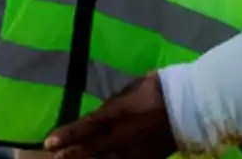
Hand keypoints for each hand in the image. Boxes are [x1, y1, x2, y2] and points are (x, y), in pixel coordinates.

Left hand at [43, 73, 176, 158]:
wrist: (191, 105)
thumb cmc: (159, 89)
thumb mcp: (130, 89)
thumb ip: (113, 104)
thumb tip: (100, 114)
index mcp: (118, 113)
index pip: (86, 127)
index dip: (67, 135)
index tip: (49, 142)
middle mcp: (123, 135)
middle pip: (92, 148)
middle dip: (72, 154)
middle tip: (54, 158)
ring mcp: (136, 150)